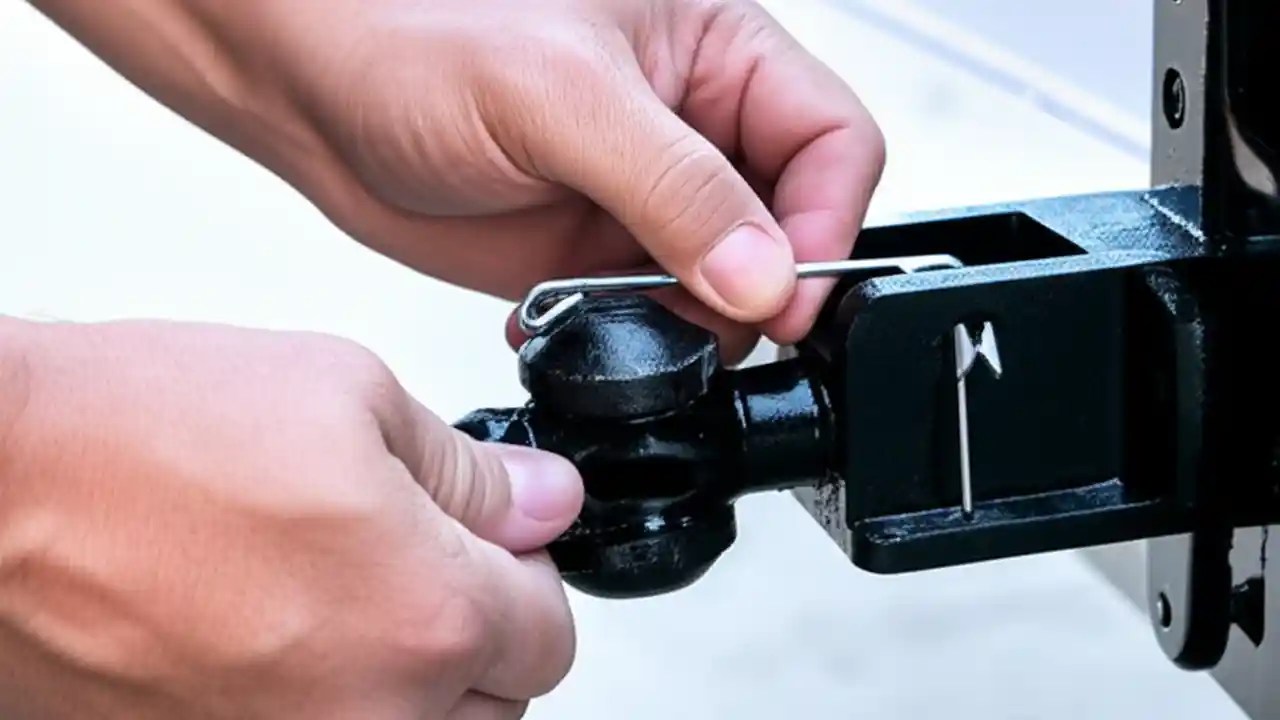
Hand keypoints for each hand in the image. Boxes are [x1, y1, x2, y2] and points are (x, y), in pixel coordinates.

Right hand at [0, 318, 582, 718]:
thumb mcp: (345, 397)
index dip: (525, 570)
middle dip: (476, 629)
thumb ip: (471, 473)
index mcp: (424, 619)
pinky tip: (278, 636)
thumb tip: (545, 502)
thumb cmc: (131, 437)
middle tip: (404, 558)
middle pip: (501, 700)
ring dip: (410, 680)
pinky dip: (330, 705)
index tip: (490, 538)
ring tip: (332, 595)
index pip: (552, 630)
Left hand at [33, 0, 884, 359]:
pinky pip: (655, 315)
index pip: (831, 141)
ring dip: (695, 321)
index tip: (788, 291)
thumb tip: (764, 275)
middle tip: (712, 318)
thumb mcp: (560, 95)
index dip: (827, 223)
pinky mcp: (595, 254)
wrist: (310, 86)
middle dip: (765, 284)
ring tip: (628, 319)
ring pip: (728, 282)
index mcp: (714, 52)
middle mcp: (691, 127)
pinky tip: (580, 328)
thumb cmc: (411, 34)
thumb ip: (675, 188)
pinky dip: (634, 340)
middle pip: (792, 222)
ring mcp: (644, 198)